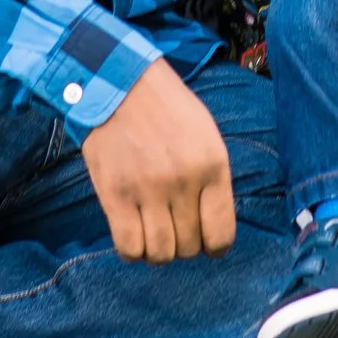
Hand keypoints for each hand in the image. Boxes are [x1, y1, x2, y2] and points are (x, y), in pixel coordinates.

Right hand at [80, 59, 236, 263]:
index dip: (215, 247)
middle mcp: (183, 181)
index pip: (221, 234)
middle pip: (190, 247)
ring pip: (160, 254)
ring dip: (159, 251)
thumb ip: (212, 178)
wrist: (119, 83)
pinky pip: (129, 247)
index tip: (208, 243)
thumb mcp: (205, 135)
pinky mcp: (115, 195)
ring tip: (155, 232)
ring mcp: (147, 190)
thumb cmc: (166, 108)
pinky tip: (134, 234)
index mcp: (212, 164)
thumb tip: (211, 226)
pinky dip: (133, 250)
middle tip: (176, 228)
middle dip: (185, 245)